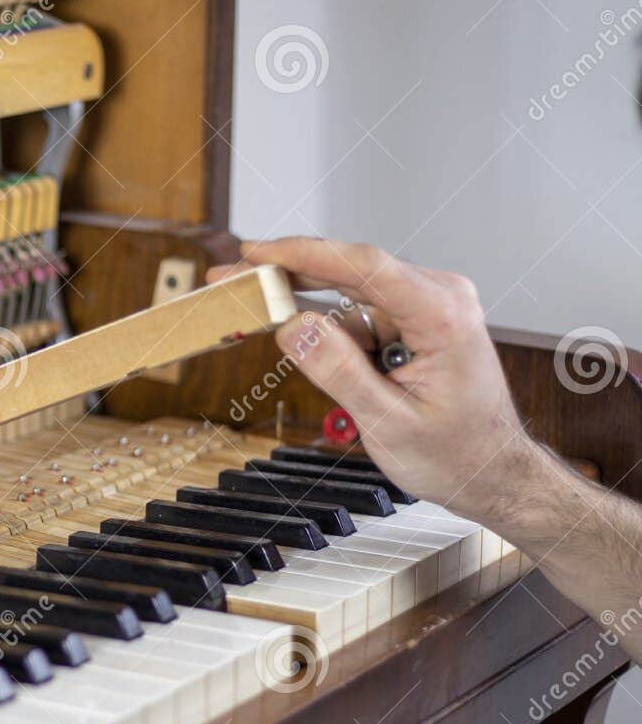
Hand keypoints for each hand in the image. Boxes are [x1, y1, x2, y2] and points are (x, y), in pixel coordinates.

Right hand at [207, 237, 553, 524]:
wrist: (491, 470)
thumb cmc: (456, 453)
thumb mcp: (388, 422)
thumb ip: (339, 372)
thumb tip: (294, 327)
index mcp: (442, 314)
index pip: (364, 265)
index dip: (303, 253)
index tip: (255, 253)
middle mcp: (437, 297)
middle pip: (349, 271)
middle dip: (287, 278)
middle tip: (232, 280)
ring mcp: (425, 307)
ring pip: (347, 300)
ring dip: (313, 326)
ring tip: (288, 351)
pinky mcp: (412, 321)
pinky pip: (358, 317)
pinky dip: (332, 337)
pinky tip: (332, 367)